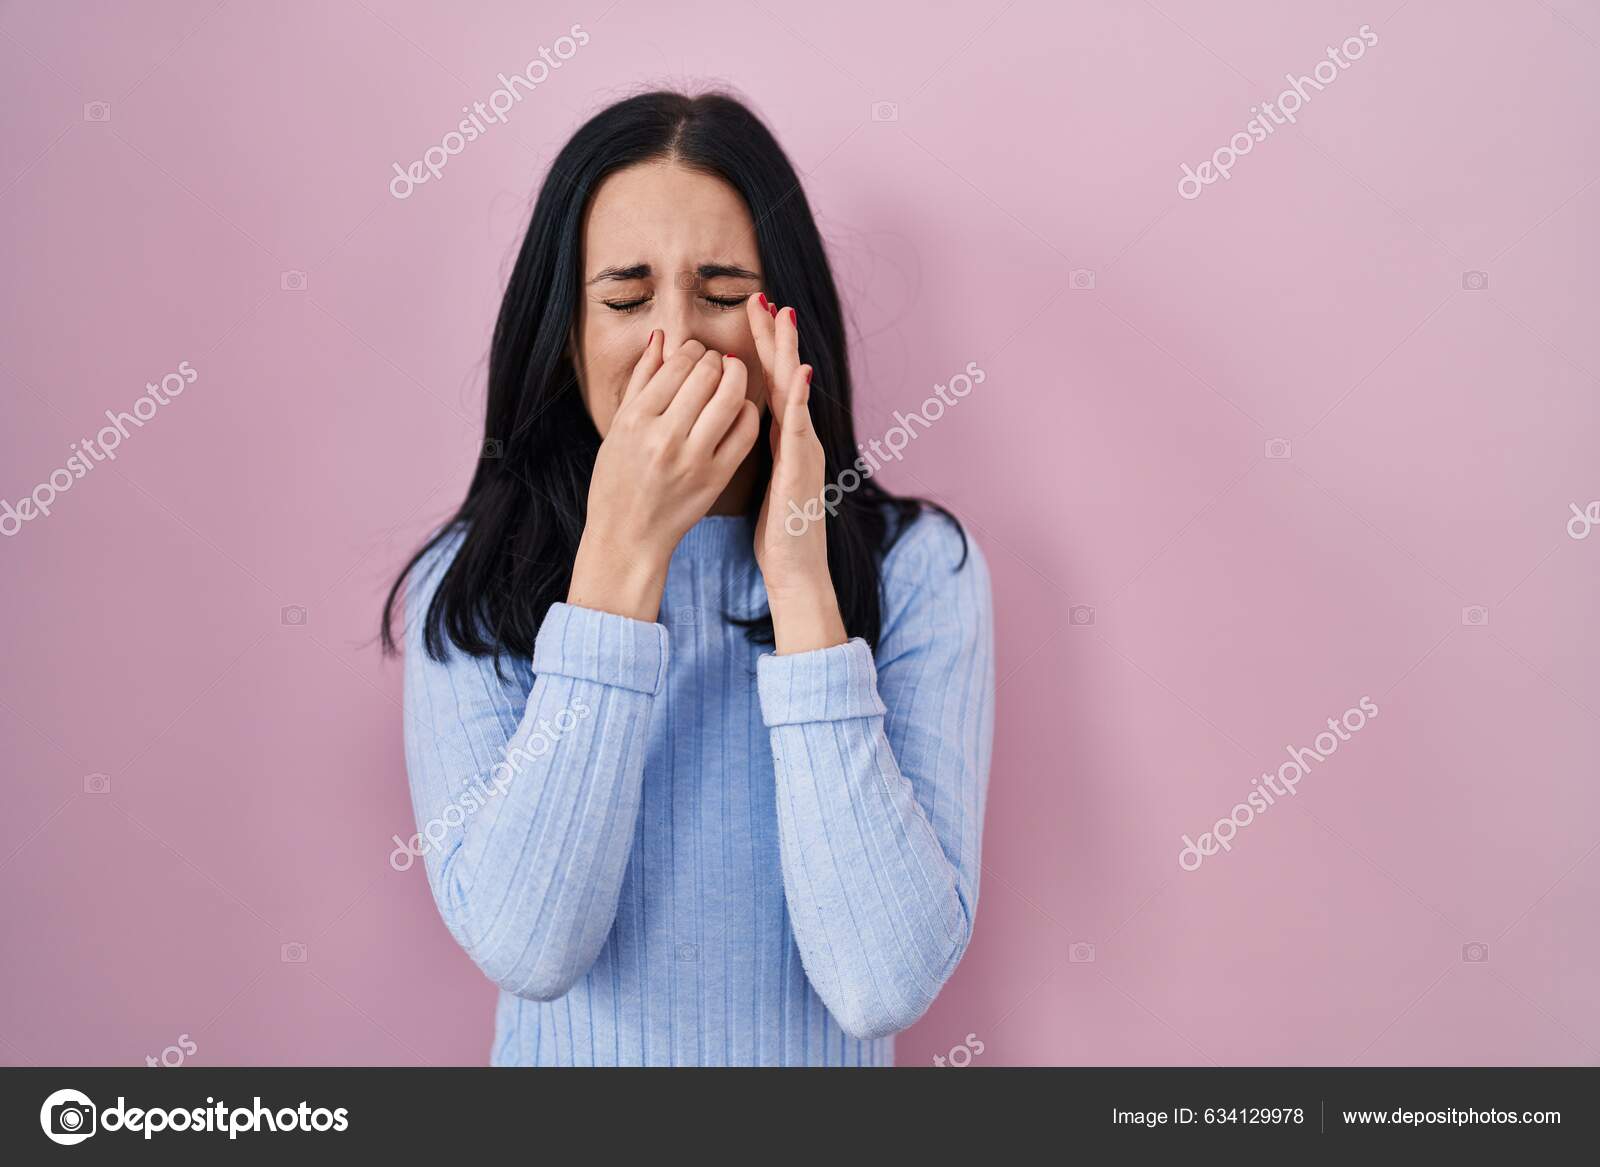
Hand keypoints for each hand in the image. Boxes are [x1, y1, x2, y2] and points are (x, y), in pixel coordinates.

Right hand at [569, 332, 759, 620]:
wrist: (628, 535)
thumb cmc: (617, 479)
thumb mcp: (617, 428)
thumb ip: (641, 380)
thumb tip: (662, 338)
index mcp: (636, 420)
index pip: (678, 364)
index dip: (694, 350)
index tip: (696, 352)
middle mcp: (665, 438)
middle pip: (708, 374)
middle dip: (717, 360)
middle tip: (717, 362)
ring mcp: (694, 459)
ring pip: (731, 397)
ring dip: (738, 377)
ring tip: (732, 376)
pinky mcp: (717, 478)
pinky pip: (745, 431)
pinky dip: (748, 410)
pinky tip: (740, 407)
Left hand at [747, 294, 845, 653]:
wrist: (798, 569)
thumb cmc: (777, 532)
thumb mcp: (763, 480)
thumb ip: (753, 449)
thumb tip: (735, 428)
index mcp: (785, 439)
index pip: (771, 382)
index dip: (761, 348)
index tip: (750, 314)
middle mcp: (799, 437)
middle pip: (786, 376)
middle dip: (773, 337)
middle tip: (763, 298)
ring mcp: (805, 450)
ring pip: (796, 392)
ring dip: (789, 354)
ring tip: (783, 318)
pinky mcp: (802, 468)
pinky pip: (800, 427)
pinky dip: (800, 398)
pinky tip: (799, 373)